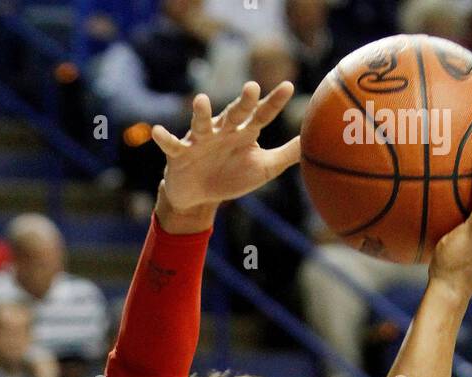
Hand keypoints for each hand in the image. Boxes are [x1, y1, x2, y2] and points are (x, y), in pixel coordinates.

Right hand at [153, 81, 300, 228]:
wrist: (199, 196)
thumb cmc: (232, 176)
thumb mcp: (263, 168)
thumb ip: (287, 154)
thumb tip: (315, 142)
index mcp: (244, 132)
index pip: (261, 115)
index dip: (273, 103)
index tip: (288, 87)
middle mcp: (223, 130)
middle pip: (234, 114)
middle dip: (242, 102)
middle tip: (251, 88)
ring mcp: (200, 140)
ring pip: (202, 124)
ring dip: (201, 114)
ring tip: (201, 101)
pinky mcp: (179, 153)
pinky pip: (171, 145)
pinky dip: (164, 138)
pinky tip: (156, 131)